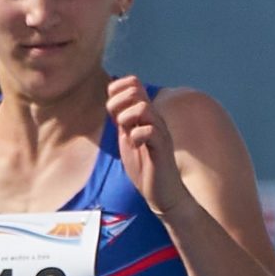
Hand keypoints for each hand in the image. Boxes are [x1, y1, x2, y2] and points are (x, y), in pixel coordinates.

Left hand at [107, 75, 185, 218]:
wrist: (162, 192)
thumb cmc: (144, 167)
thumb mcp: (126, 139)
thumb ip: (121, 121)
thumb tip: (111, 102)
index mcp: (144, 114)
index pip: (132, 83)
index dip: (116, 90)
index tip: (112, 110)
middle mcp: (154, 118)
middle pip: (136, 90)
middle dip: (118, 103)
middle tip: (117, 122)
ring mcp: (159, 131)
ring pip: (143, 108)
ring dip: (127, 118)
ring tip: (127, 134)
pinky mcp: (162, 148)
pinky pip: (150, 131)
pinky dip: (137, 136)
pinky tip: (135, 145)